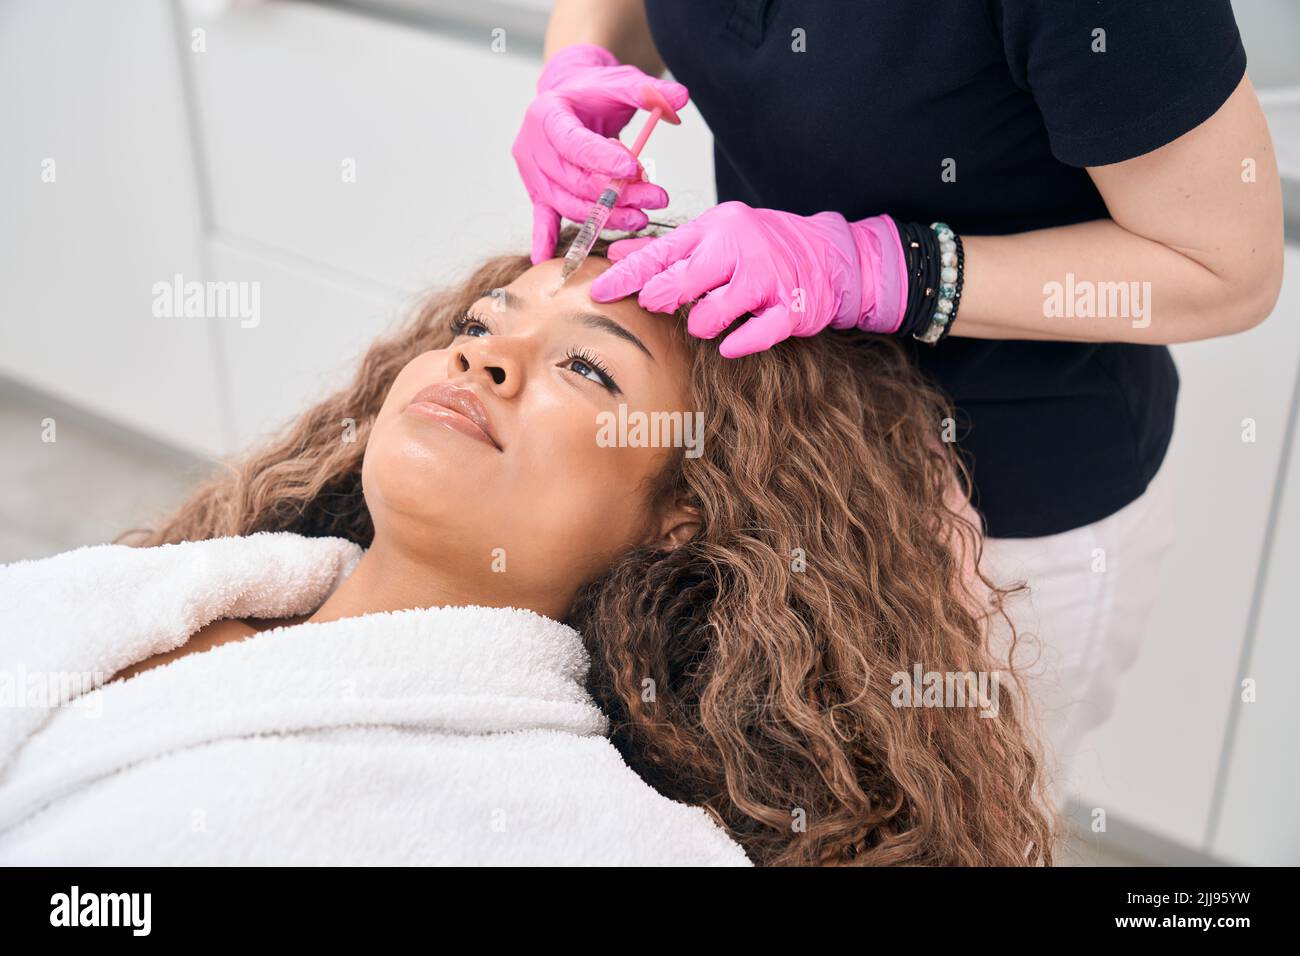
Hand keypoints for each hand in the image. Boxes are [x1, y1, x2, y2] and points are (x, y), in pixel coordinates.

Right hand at [512, 44, 689, 263]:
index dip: (601, 159)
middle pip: (574, 180)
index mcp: (547, 113)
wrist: (568, 99)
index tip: (632, 168)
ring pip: (568, 204)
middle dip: (616, 193)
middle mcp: (532, 146)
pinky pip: (541, 219)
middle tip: (655, 197)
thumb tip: (682, 98)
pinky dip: (545, 240)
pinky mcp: (537, 193)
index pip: (573, 143)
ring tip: (641, 218)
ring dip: (605, 216)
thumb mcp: (623, 83)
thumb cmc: (594, 93)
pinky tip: (547, 261)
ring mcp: (532, 174)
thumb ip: (651, 91)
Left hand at [589, 201, 906, 357]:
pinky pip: (750, 338)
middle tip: (661, 304)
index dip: (626, 276)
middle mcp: (741, 249)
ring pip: (709, 318)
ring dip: (703, 325)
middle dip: (662, 300)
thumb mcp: (713, 235)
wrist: (828, 253)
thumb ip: (665, 249)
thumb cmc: (760, 246)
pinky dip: (735, 343)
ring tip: (715, 315)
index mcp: (717, 228)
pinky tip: (732, 340)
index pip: (661, 254)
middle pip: (680, 284)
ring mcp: (767, 280)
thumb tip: (616, 253)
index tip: (599, 292)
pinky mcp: (790, 311)